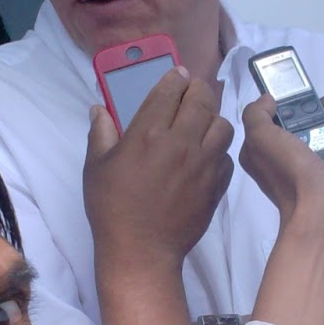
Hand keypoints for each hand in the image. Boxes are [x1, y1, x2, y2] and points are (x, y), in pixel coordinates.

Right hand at [84, 68, 233, 271]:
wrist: (142, 250)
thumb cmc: (112, 208)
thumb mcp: (96, 167)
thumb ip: (101, 133)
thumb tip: (99, 110)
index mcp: (148, 133)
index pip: (170, 90)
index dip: (175, 77)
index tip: (177, 74)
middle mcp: (181, 142)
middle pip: (202, 100)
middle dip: (198, 89)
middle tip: (192, 92)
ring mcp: (203, 164)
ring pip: (222, 125)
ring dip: (213, 118)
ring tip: (202, 124)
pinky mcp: (217, 185)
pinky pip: (227, 156)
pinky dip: (219, 150)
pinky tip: (206, 154)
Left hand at [240, 94, 323, 242]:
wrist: (321, 216)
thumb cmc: (291, 174)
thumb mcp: (261, 137)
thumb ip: (257, 113)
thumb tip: (267, 100)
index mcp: (262, 151)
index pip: (276, 118)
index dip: (292, 101)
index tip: (309, 92)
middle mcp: (284, 161)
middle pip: (306, 124)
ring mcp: (310, 173)